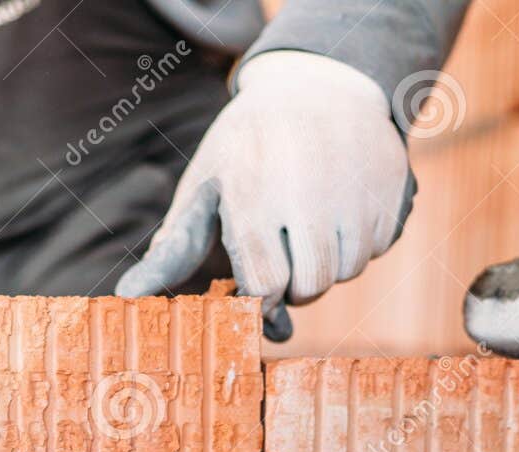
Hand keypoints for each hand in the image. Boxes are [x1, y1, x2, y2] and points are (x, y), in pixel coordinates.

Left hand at [117, 51, 411, 339]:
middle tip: (284, 257)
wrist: (316, 86)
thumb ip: (171, 249)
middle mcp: (308, 193)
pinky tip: (340, 211)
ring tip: (309, 228)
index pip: (266, 285)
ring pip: (348, 270)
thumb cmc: (244, 150)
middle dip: (294, 286)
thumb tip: (125, 297)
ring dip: (328, 264)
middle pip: (311, 286)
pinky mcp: (393, 184)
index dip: (261, 299)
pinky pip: (379, 245)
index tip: (256, 289)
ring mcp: (357, 187)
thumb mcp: (202, 189)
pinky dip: (360, 242)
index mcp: (253, 197)